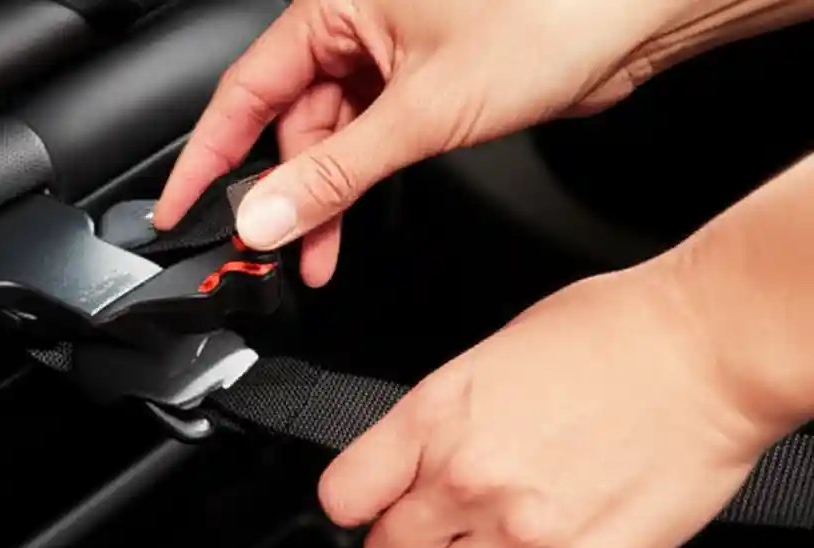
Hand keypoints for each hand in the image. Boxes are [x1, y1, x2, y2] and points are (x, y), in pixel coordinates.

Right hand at [153, 0, 810, 286]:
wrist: (639, 12)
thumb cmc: (550, 15)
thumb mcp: (421, 111)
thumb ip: (335, 171)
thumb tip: (268, 212)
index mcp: (333, 5)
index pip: (243, 92)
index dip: (206, 156)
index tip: (175, 206)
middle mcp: (354, 25)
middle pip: (287, 122)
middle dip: (281, 192)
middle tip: (270, 250)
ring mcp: (390, 54)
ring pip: (329, 138)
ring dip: (324, 199)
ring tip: (320, 255)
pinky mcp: (424, 82)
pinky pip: (369, 140)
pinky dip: (359, 184)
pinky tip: (351, 223)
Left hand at [318, 252, 788, 547]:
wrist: (708, 350)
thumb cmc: (613, 333)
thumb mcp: (489, 354)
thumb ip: (439, 419)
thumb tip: (411, 457)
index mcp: (435, 418)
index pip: (343, 497)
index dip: (357, 506)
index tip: (370, 507)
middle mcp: (468, 481)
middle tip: (424, 536)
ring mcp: (525, 533)